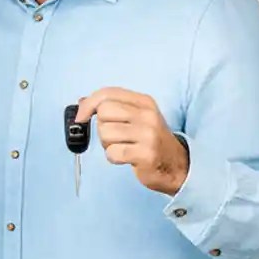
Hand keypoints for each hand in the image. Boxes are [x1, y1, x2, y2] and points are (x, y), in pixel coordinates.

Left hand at [75, 88, 189, 195]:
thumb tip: (82, 102)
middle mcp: (148, 115)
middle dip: (102, 127)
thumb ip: (111, 107)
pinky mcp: (146, 154)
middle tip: (115, 136)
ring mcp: (148, 135)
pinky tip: (126, 157)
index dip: (88, 105)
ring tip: (123, 146)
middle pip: (103, 112)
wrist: (177, 165)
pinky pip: (112, 153)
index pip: (107, 93)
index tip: (81, 117)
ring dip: (107, 144)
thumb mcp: (136, 117)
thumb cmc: (150, 140)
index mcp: (144, 102)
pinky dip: (113, 157)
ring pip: (105, 133)